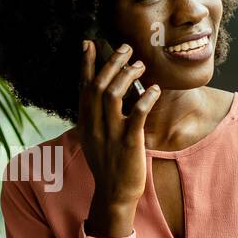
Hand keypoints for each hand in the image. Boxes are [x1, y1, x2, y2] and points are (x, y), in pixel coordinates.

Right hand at [77, 39, 161, 236]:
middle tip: (125, 47)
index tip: (88, 43)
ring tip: (139, 65)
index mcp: (84, 124)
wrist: (114, 194)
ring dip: (126, 76)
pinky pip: (136, 114)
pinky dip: (146, 98)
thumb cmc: (109, 165)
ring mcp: (109, 134)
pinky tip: (155, 89)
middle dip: (110, 63)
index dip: (85, 64)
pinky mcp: (128, 142)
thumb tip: (104, 94)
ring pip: (112, 95)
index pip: (82, 88)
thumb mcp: (95, 140)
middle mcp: (93, 126)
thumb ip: (96, 118)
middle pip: (97, 86)